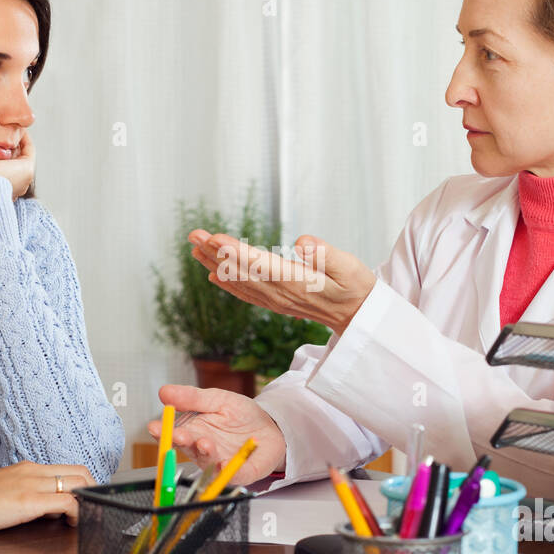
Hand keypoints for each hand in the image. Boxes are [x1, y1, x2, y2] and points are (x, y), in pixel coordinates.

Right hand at [0, 461, 93, 534]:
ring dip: (87, 501)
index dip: (85, 484)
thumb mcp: (6, 492)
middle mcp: (33, 471)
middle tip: (92, 511)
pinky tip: (72, 524)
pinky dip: (77, 513)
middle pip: (80, 472)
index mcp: (28, 468)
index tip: (87, 501)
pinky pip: (66, 502)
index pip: (69, 468)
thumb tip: (52, 509)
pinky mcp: (28, 501)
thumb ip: (30, 495)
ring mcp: (31, 484)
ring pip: (77, 483)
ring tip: (84, 519)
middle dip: (93, 491)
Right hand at [146, 385, 286, 487]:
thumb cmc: (241, 414)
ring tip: (205, 442)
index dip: (163, 432)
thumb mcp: (217, 398)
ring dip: (205, 454)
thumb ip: (192, 398)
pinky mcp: (240, 472)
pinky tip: (224, 463)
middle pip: (187, 450)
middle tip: (179, 435)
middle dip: (182, 444)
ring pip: (207, 463)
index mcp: (194, 432)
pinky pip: (232, 474)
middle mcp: (203, 451)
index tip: (154, 426)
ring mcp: (221, 463)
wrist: (271, 426)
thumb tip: (163, 391)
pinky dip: (227, 471)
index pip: (174, 434)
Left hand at [187, 230, 376, 333]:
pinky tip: (212, 275)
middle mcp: (281, 294)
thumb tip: (302, 242)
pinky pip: (246, 293)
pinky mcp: (277, 303)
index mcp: (296, 283)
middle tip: (193, 235)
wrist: (361, 317)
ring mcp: (277, 301)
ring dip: (215, 264)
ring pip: (239, 282)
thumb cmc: (357, 288)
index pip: (259, 264)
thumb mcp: (351, 268)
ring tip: (195, 248)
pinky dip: (227, 283)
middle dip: (215, 252)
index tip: (214, 238)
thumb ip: (326, 255)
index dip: (235, 251)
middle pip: (242, 272)